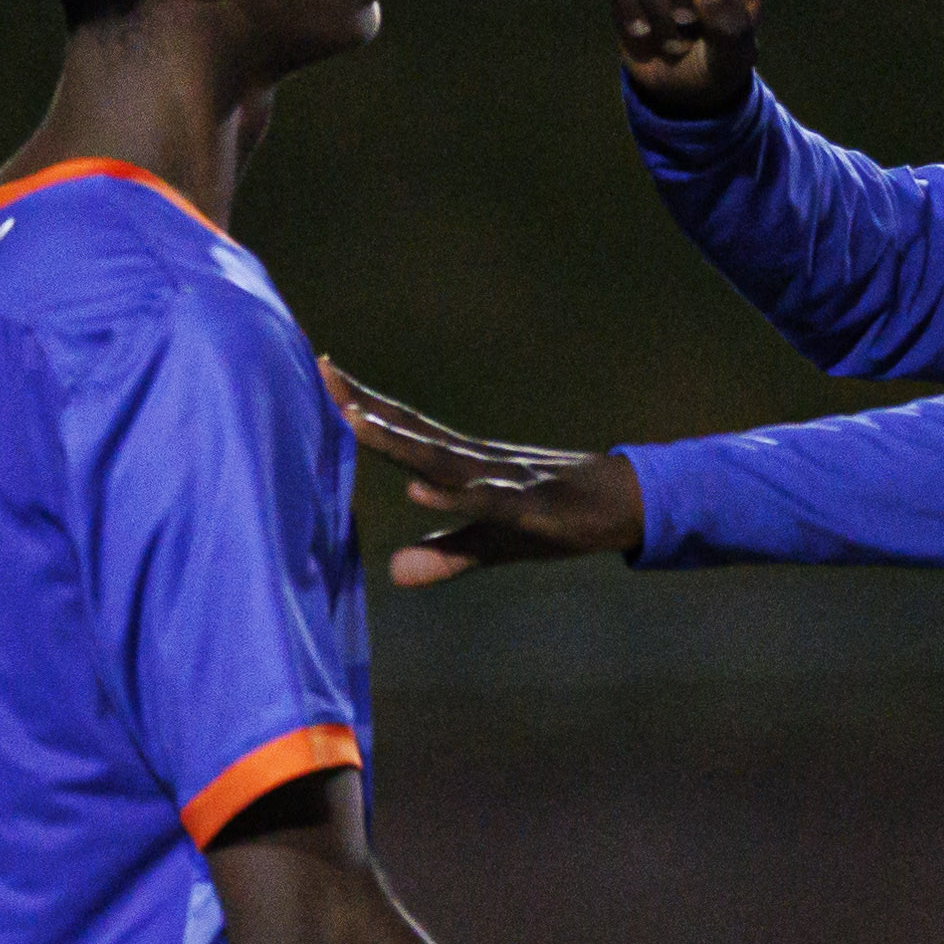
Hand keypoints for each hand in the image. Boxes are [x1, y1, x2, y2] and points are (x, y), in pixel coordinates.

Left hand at [321, 362, 643, 586]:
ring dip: (399, 442)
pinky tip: (418, 487)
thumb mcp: (492, 545)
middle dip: (367, 405)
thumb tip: (394, 572)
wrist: (621, 507)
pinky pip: (483, 503)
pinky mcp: (528, 510)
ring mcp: (501, 482)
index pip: (406, 430)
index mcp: (463, 466)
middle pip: (413, 431)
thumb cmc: (555, 520)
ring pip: (441, 460)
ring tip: (355, 422)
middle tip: (322, 371)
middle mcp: (476, 463)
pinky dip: (451, 496)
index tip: (322, 374)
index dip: (364, 406)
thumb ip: (444, 553)